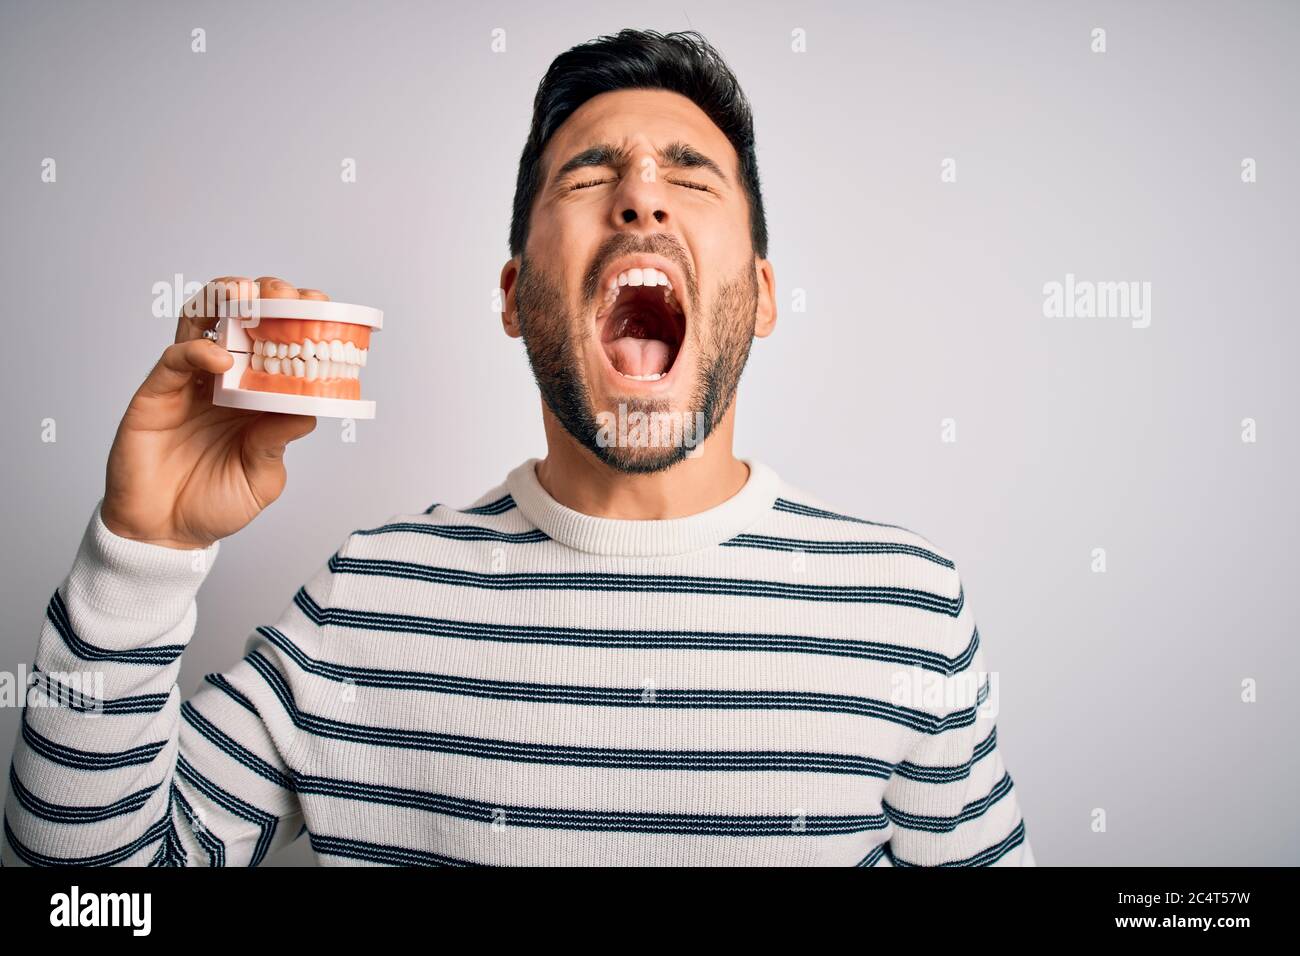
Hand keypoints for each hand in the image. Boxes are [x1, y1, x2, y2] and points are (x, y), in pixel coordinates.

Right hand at [100, 276, 324, 549]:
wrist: (165, 534)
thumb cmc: (213, 505)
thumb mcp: (262, 476)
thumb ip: (279, 441)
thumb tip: (309, 406)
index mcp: (257, 397)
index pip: (280, 345)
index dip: (300, 322)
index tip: (323, 309)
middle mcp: (224, 380)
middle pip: (243, 319)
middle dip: (268, 298)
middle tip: (289, 296)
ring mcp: (189, 382)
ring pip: (203, 320)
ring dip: (226, 300)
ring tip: (250, 298)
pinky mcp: (157, 393)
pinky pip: (176, 357)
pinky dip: (199, 348)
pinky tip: (221, 357)